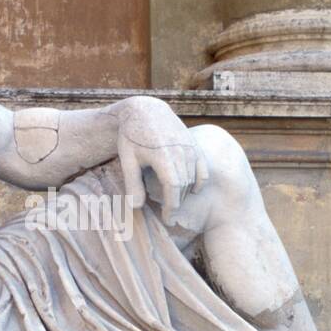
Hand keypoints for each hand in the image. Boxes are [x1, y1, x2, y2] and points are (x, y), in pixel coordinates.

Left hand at [116, 95, 207, 222]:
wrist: (145, 111)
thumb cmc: (132, 137)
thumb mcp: (127, 160)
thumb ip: (132, 184)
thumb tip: (136, 208)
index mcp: (162, 154)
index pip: (173, 186)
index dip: (172, 206)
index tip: (167, 219)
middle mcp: (179, 150)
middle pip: (184, 185)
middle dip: (177, 203)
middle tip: (169, 216)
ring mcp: (189, 146)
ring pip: (193, 178)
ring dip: (185, 194)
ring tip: (174, 203)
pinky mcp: (194, 144)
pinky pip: (203, 168)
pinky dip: (200, 181)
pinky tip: (192, 191)